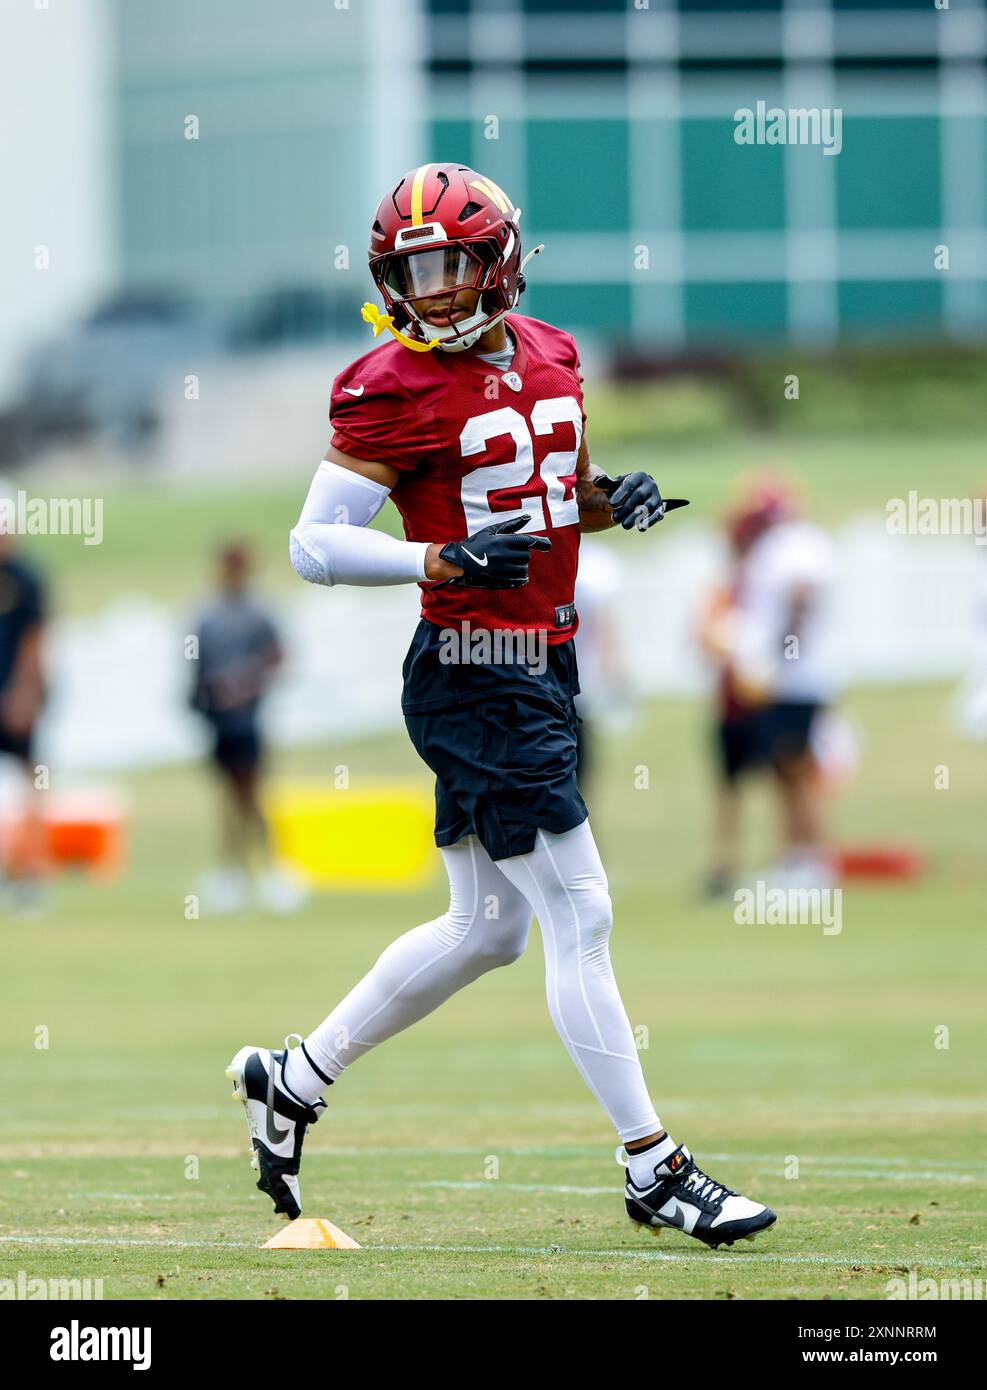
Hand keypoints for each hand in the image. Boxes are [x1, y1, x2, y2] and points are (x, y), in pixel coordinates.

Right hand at [436, 515, 551, 588]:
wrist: (458, 562)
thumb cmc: (475, 543)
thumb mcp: (491, 531)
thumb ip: (512, 525)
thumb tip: (529, 517)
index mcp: (500, 542)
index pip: (526, 542)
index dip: (539, 543)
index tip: (548, 545)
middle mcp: (502, 556)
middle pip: (526, 555)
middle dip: (523, 553)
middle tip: (513, 552)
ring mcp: (500, 570)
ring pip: (523, 569)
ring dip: (522, 565)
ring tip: (513, 563)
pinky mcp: (499, 581)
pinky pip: (518, 580)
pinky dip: (521, 577)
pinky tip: (519, 576)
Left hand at [598, 472, 665, 529]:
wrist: (637, 495)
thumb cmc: (623, 489)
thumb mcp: (615, 485)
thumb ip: (606, 483)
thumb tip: (596, 481)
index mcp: (639, 476)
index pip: (630, 484)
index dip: (621, 494)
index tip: (611, 504)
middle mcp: (650, 484)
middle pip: (639, 495)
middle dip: (626, 508)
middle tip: (614, 518)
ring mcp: (656, 496)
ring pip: (647, 506)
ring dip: (636, 516)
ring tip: (625, 525)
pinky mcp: (659, 508)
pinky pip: (656, 514)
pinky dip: (649, 521)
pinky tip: (640, 528)